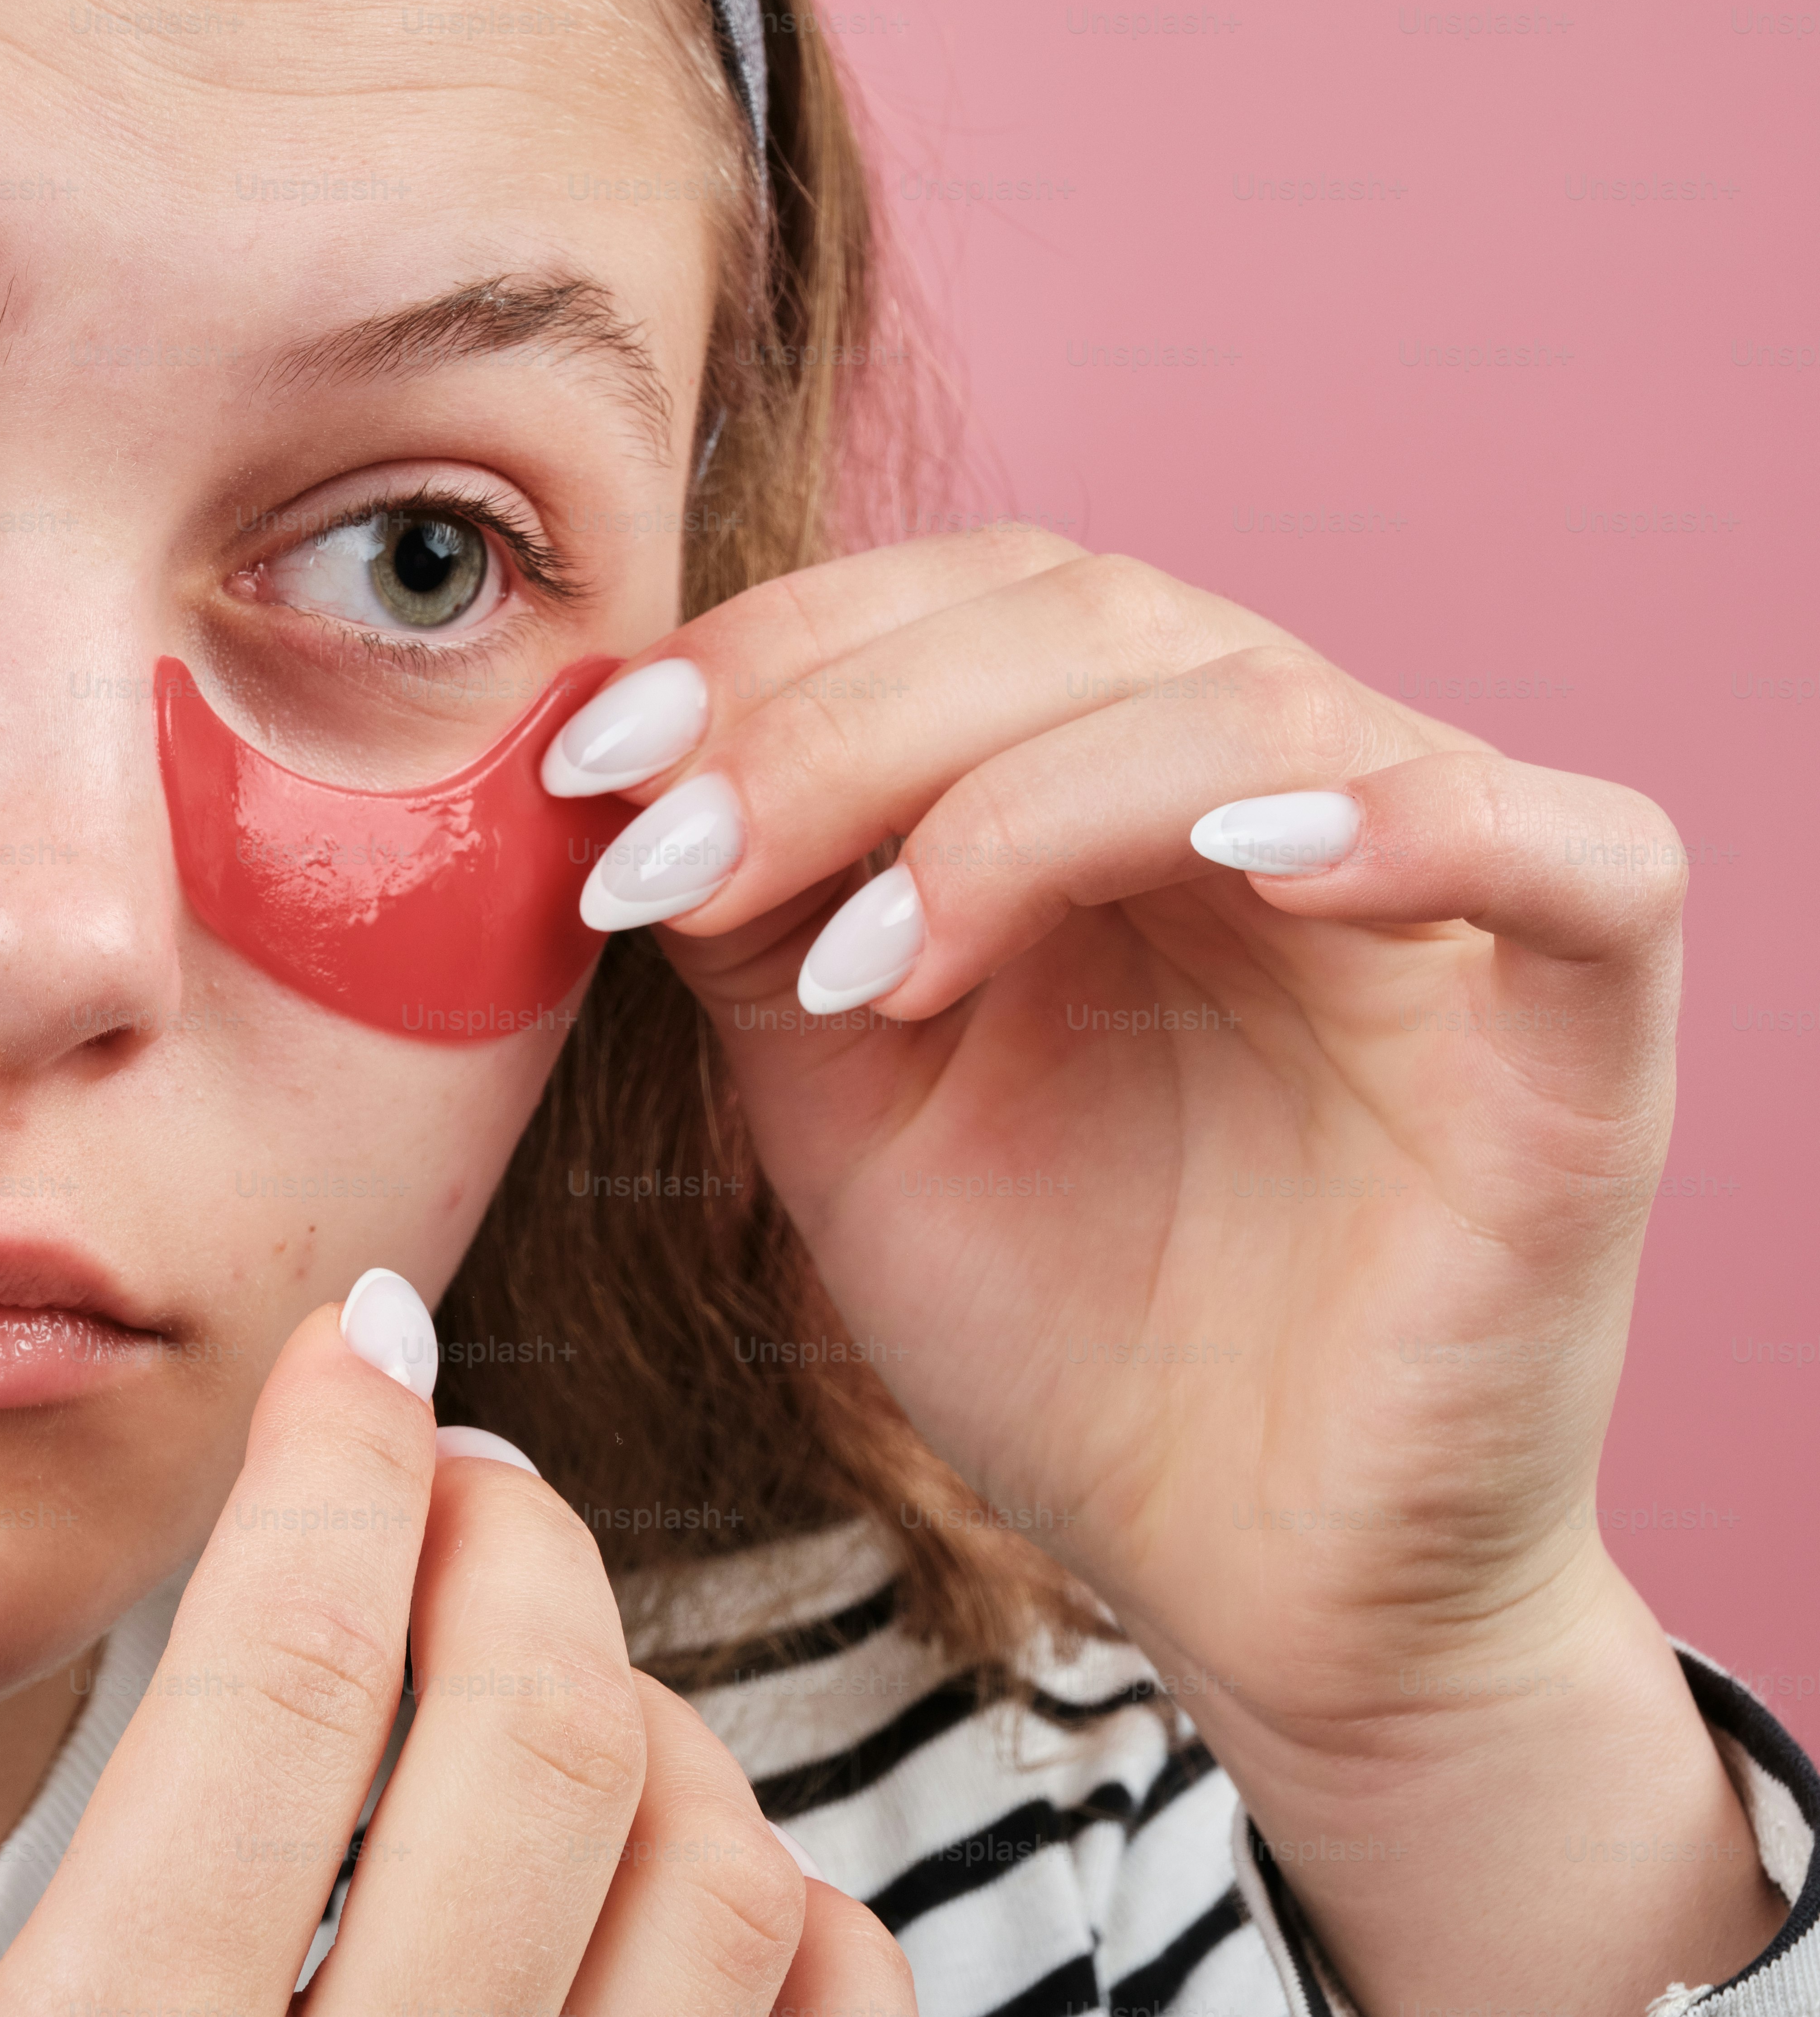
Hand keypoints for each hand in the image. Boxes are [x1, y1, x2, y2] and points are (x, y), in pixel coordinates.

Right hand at [0, 1275, 916, 2016]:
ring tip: (553, 1657)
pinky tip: (703, 1871)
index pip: (274, 1694)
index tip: (352, 1340)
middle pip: (530, 1754)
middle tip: (454, 1461)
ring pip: (719, 1897)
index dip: (328, 1467)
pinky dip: (802, 1931)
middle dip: (511, 1538)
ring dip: (661, 1710)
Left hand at [558, 527, 1773, 2001]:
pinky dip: (1429, 824)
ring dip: (1022, 804)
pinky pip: (1586, 861)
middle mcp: (1281, 802)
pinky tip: (1260, 865)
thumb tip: (621, 757)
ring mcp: (1441, 917)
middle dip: (844, 721)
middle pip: (1094, 621)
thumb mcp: (843, 1103)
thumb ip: (759, 921)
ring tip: (868, 968)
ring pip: (1265, 708)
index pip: (967, 606)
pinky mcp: (1577, 1047)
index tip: (595, 760)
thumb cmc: (1057, 1331)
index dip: (777, 648)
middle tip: (675, 851)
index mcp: (1116, 791)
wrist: (1238, 1576)